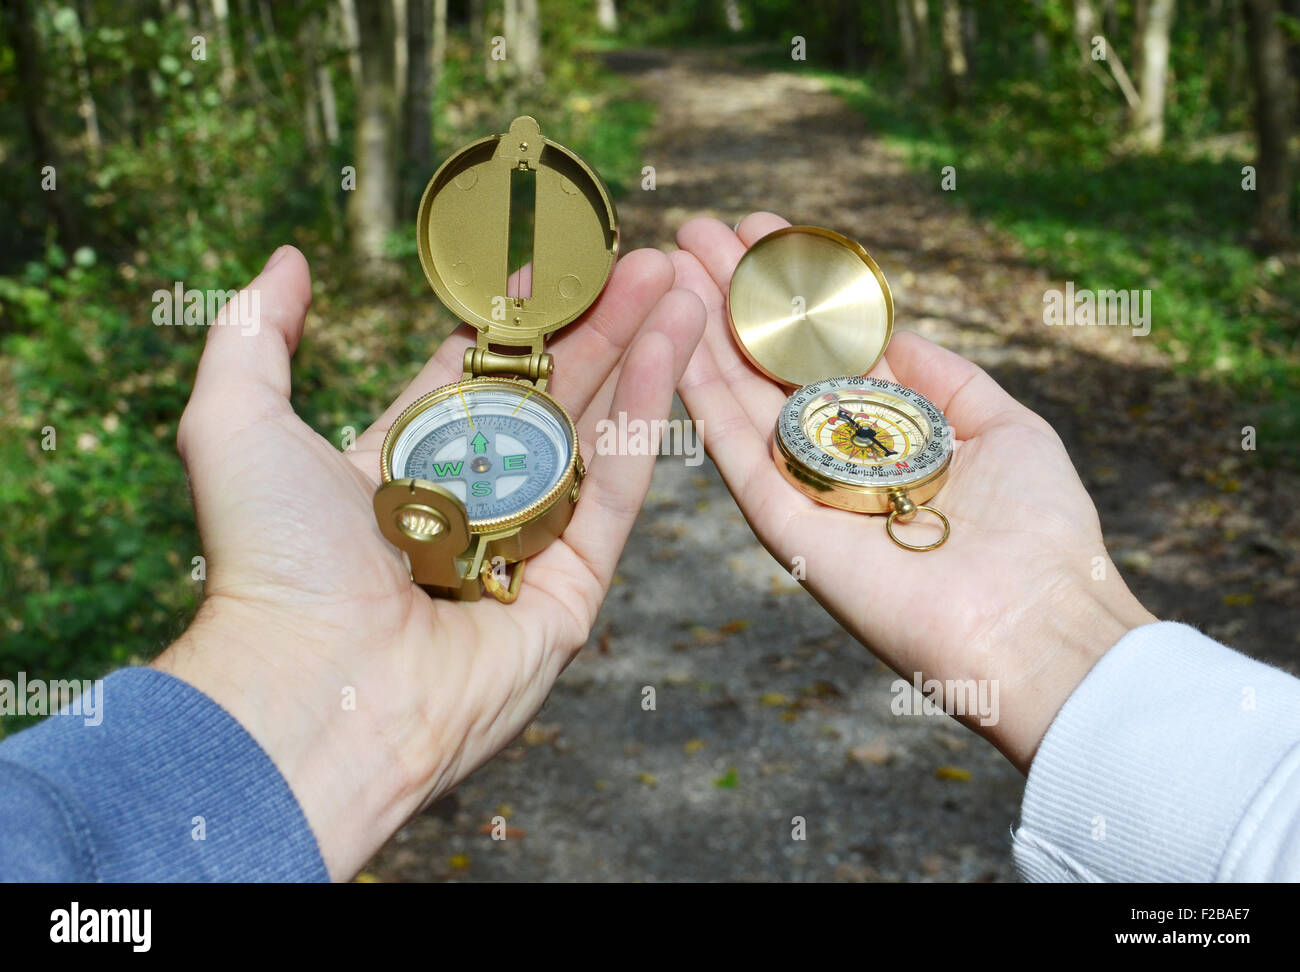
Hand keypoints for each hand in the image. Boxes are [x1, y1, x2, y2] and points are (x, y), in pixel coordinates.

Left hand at [153, 245, 704, 878]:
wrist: (314, 691)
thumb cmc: (267, 563)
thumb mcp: (235, 422)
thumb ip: (257, 334)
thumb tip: (289, 262)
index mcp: (396, 471)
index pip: (471, 382)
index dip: (513, 323)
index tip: (550, 266)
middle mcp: (465, 508)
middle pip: (546, 399)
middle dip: (595, 325)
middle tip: (644, 261)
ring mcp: (525, 551)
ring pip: (593, 436)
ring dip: (638, 354)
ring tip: (680, 285)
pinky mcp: (572, 593)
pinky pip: (614, 491)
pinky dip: (645, 416)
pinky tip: (670, 345)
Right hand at [671, 213, 1154, 772]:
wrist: (1033, 624)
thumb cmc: (1040, 530)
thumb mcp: (1006, 426)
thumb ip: (945, 379)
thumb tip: (896, 334)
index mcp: (887, 432)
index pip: (825, 346)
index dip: (794, 288)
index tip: (763, 228)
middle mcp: (837, 457)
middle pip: (773, 362)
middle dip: (736, 293)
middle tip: (698, 229)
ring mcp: (804, 488)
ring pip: (741, 396)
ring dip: (705, 327)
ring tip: (675, 261)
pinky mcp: (782, 524)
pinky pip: (732, 450)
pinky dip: (702, 391)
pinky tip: (679, 334)